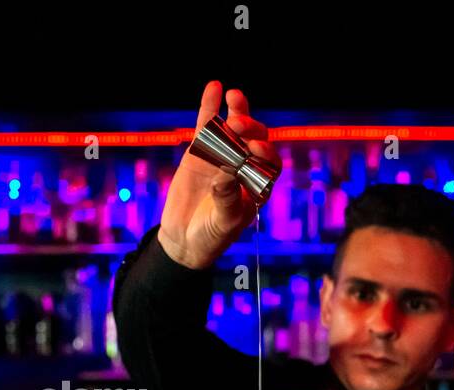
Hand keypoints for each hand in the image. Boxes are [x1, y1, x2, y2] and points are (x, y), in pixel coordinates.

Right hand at [157, 81, 278, 269]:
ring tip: (234, 96)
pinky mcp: (201, 150)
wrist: (184, 238)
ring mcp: (223, 155)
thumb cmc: (211, 235)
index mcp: (258, 184)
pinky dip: (210, 106)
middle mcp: (245, 165)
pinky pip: (207, 125)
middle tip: (238, 125)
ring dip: (238, 110)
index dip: (265, 152)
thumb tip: (225, 173)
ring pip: (234, 128)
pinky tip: (214, 87)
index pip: (270, 162)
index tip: (255, 149)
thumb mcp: (223, 222)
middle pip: (255, 139)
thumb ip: (226, 199)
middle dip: (250, 129)